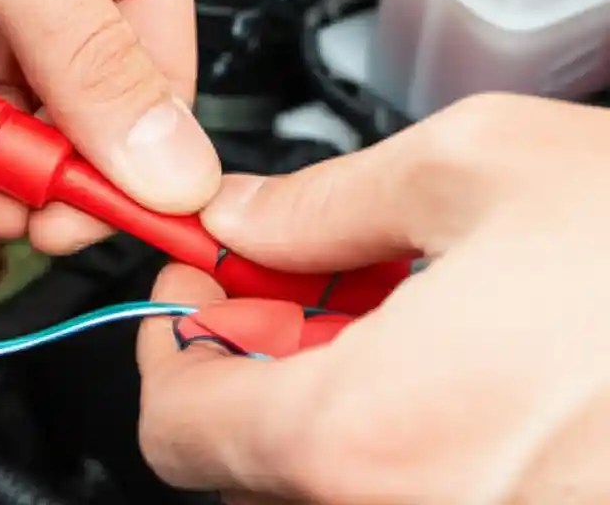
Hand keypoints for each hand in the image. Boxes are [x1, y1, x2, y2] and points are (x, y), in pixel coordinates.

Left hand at [137, 93, 609, 503]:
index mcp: (370, 431)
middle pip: (247, 461)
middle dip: (246, 363)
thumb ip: (322, 204)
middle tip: (293, 283)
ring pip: (332, 478)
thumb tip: (247, 219)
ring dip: (325, 396)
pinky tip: (456, 356)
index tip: (195, 287)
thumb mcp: (475, 170)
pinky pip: (418, 486)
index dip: (167, 342)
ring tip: (394, 310)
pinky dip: (401, 428)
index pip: (176, 430)